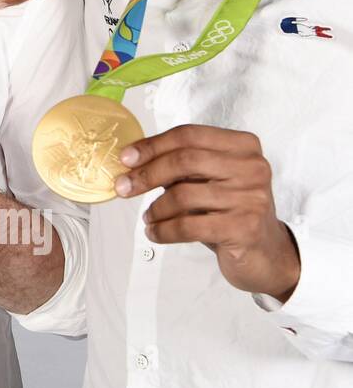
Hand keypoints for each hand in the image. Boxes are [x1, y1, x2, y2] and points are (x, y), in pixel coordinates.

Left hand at [116, 124, 299, 300]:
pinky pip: (189, 225)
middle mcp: (252, 167)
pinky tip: (155, 232)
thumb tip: (133, 160)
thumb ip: (180, 166)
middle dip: (146, 174)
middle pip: (184, 160)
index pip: (188, 135)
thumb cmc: (230, 210)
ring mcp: (251, 198)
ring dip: (155, 208)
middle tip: (123, 187)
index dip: (152, 145)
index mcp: (243, 146)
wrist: (265, 252)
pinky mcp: (244, 228)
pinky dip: (164, 230)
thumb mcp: (209, 179)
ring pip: (183, 195)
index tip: (126, 158)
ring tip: (149, 217)